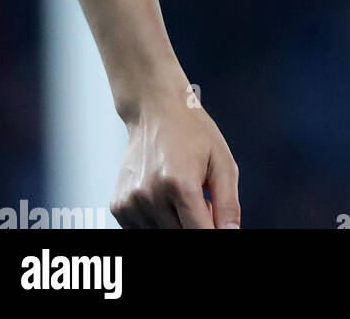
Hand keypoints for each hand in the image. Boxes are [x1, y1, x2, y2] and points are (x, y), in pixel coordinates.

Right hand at [110, 93, 240, 228]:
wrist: (155, 110)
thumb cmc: (191, 132)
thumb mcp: (222, 160)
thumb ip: (228, 203)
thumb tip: (231, 233)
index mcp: (180, 184)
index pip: (199, 234)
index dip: (213, 234)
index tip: (216, 227)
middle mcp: (151, 196)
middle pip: (180, 238)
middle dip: (196, 225)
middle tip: (201, 202)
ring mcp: (131, 203)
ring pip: (161, 237)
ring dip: (176, 225)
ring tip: (182, 197)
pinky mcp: (118, 206)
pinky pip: (141, 232)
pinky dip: (157, 223)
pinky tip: (164, 199)